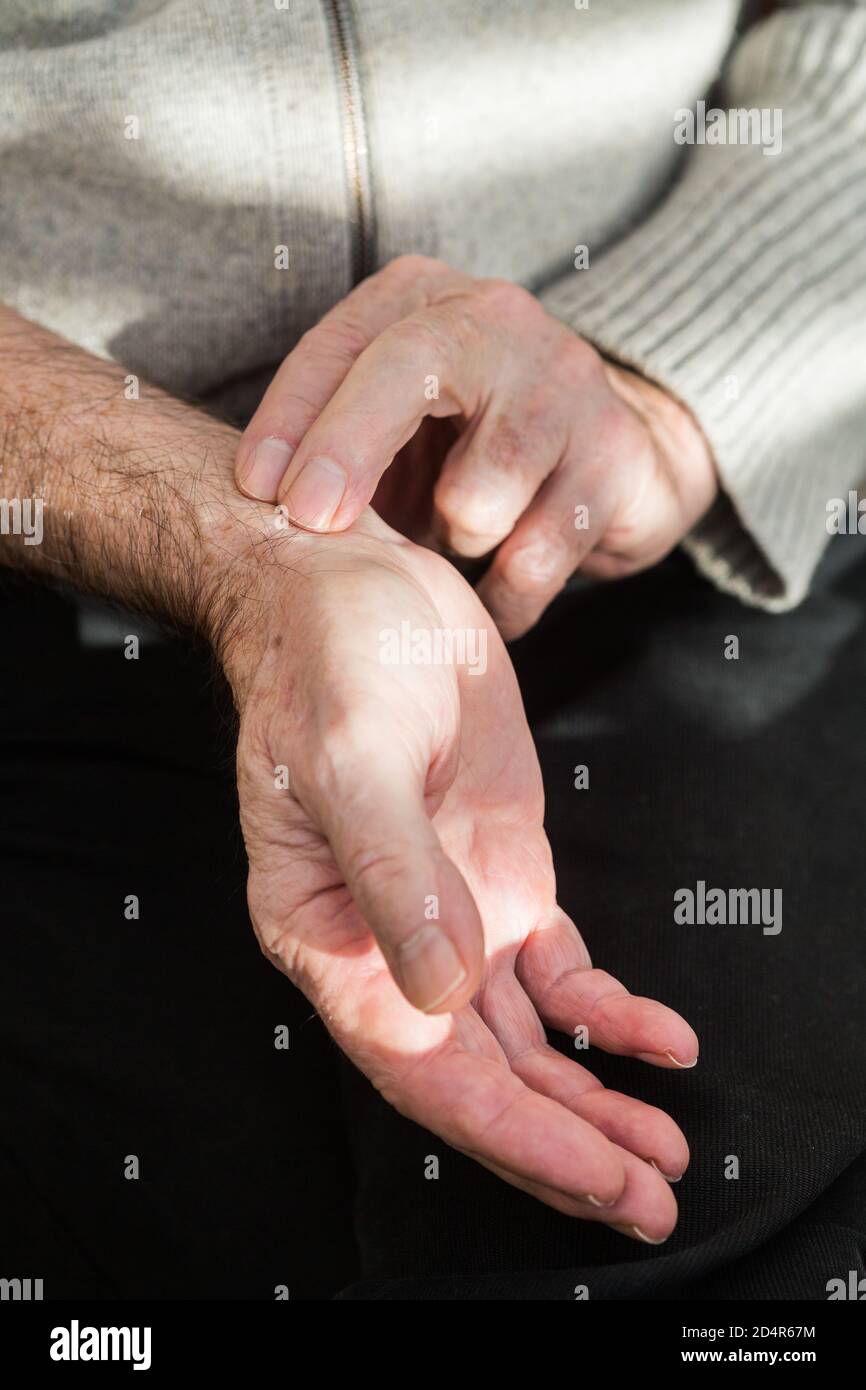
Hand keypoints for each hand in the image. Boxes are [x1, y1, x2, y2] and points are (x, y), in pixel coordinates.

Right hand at [223, 508, 698, 1238]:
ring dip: (590, 1100)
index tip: (594, 1176)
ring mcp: (452, 913)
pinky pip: (557, 973)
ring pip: (525, 1041)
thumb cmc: (325, 663)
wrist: (350, 587)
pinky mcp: (500, 877)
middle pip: (481, 1074)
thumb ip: (395, 875)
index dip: (510, 1131)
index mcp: (330, 935)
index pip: (419, 1064)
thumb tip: (442, 989)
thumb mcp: (354, 756)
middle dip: (564, 1144)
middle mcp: (388, 943)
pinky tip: (659, 1038)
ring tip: (662, 1150)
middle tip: (649, 1198)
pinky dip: (607, 1013)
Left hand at [234, 255, 716, 638]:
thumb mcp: (397, 428)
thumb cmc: (475, 444)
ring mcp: (566, 384)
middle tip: (313, 524)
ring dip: (454, 543)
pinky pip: (533, 559)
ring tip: (464, 540)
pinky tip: (500, 592)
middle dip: (347, 454)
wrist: (623, 451)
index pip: (339, 347)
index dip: (288, 419)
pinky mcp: (616, 457)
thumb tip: (261, 504)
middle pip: (405, 376)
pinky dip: (504, 598)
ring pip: (476, 494)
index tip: (255, 489)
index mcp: (425, 300)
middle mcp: (499, 321)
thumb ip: (335, 447)